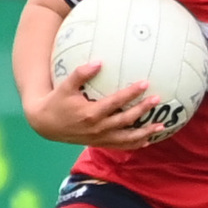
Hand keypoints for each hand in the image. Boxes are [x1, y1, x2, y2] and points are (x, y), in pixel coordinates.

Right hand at [25, 61, 160, 148]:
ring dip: (145, 132)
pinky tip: (147, 140)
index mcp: (91, 113)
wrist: (46, 125)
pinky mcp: (100, 143)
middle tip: (158, 100)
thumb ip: (81, 74)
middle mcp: (98, 128)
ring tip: (162, 126)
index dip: (131, 93)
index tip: (145, 83)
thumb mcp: (65, 87)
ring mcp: (100, 138)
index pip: (116, 102)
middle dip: (143, 110)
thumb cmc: (56, 102)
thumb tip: (99, 62)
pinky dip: (135, 144)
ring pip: (127, 138)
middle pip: (126, 120)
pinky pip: (121, 146)